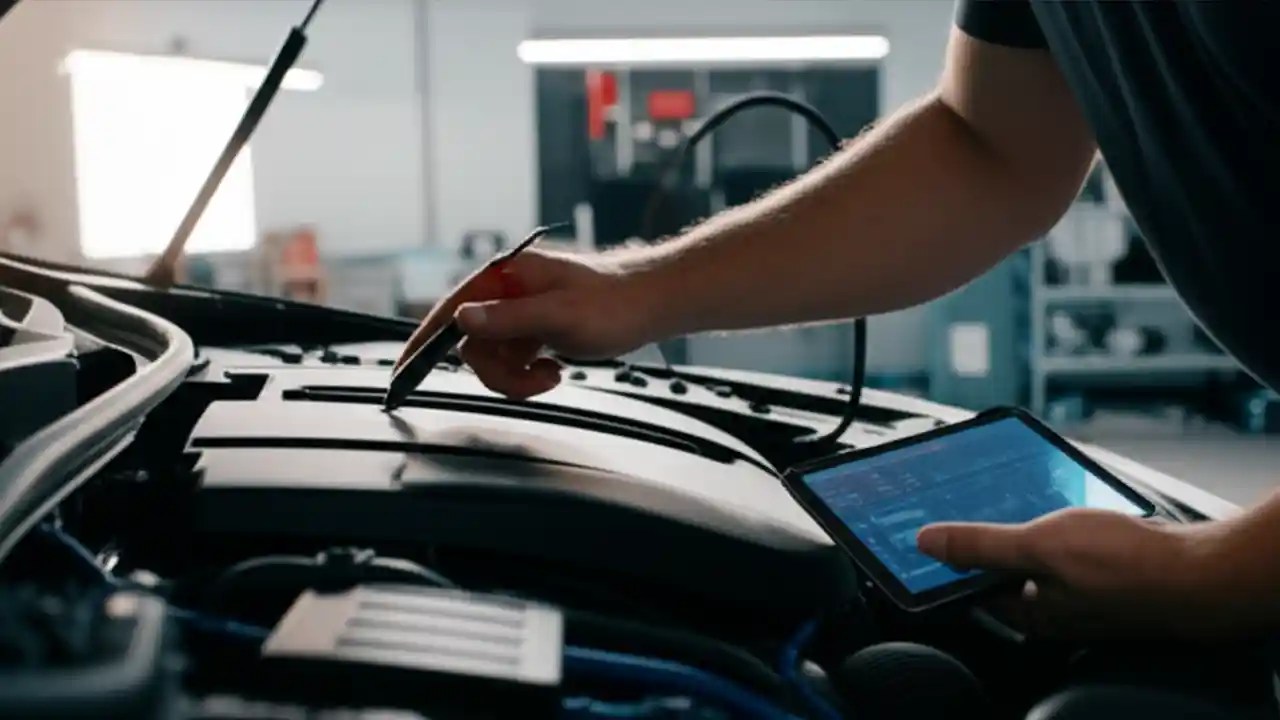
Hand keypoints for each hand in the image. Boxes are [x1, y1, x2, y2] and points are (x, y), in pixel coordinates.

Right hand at [396, 250, 659, 398]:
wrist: (651, 304)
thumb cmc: (613, 302)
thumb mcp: (559, 315)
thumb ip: (508, 319)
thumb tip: (460, 320)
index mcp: (505, 278)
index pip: (449, 310)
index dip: (423, 341)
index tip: (402, 371)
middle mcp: (506, 293)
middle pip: (472, 344)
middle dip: (499, 371)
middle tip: (536, 379)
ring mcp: (520, 313)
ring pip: (492, 358)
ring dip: (517, 377)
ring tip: (552, 373)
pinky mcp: (533, 330)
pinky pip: (512, 361)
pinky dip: (529, 375)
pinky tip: (554, 368)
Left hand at [916, 509, 1230, 638]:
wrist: (1202, 571)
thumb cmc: (1125, 566)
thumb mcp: (1039, 546)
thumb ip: (981, 546)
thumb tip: (925, 543)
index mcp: (1030, 614)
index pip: (971, 588)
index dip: (951, 558)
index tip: (932, 526)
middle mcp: (1053, 610)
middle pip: (1004, 571)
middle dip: (987, 537)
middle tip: (968, 499)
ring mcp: (1082, 593)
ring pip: (1038, 557)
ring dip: (1024, 527)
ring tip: (1012, 492)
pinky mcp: (1105, 574)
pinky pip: (1067, 548)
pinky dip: (1056, 525)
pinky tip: (1058, 501)